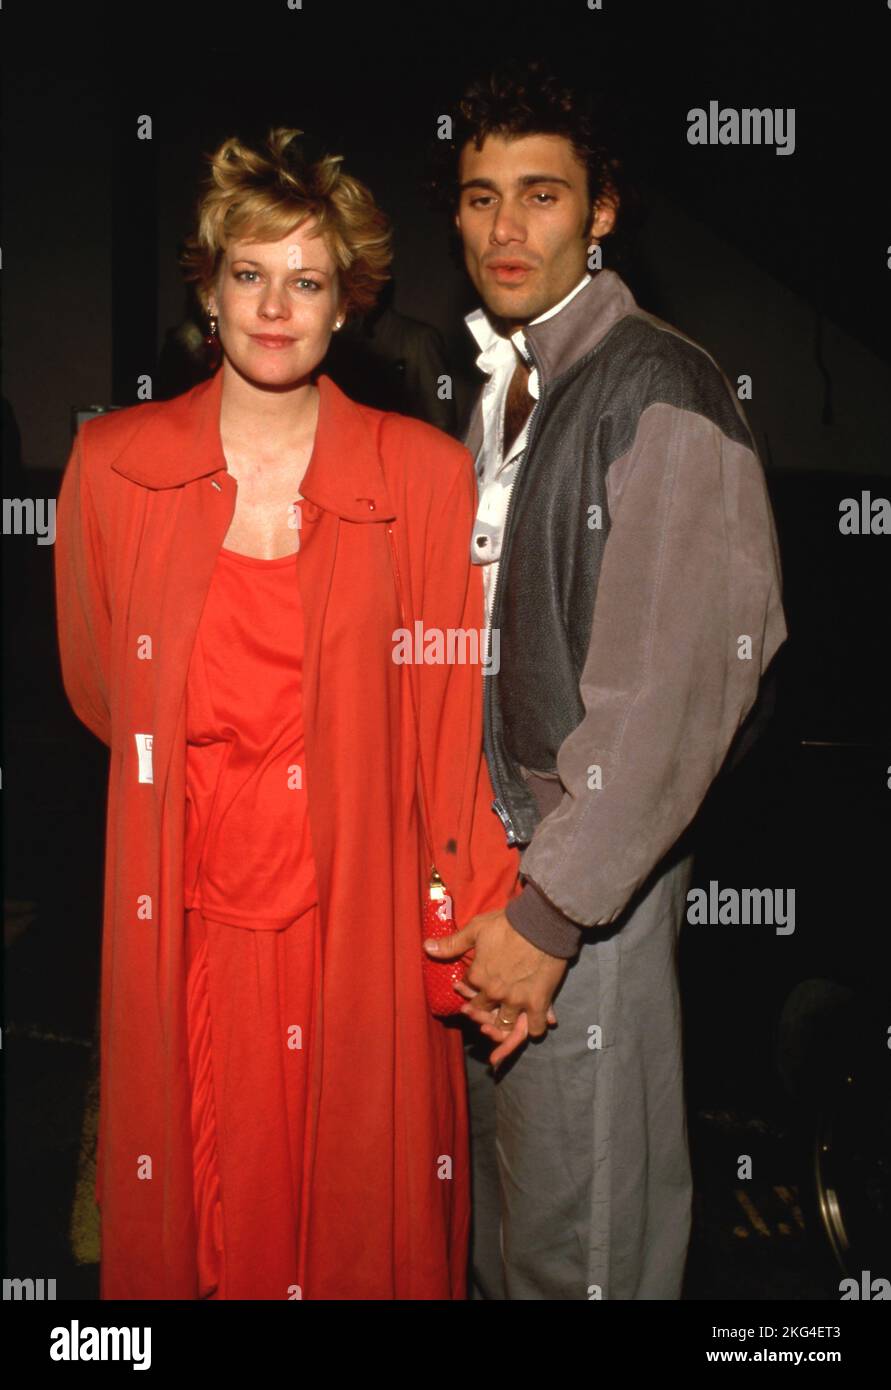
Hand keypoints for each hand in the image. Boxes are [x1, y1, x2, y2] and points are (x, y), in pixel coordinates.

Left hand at [424, 908, 567, 1066]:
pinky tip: (530, 1024)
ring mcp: (517, 1001)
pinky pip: (534, 1028)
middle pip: (484, 1010)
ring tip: (503, 1020)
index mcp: (478, 976)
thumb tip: (426, 948)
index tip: (471, 984)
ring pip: (505, 1024)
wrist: (542, 922)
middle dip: (481, 1008)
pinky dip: (533, 1028)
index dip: (468, 988)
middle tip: (485, 1004)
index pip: (468, 990)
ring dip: (502, 1025)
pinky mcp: (538, 1002)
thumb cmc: (508, 924)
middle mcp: (494, 993)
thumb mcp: (476, 929)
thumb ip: (452, 944)